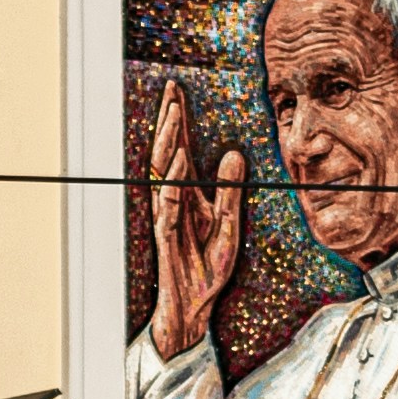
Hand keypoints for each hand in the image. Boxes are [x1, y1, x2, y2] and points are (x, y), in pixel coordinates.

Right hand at [144, 84, 247, 360]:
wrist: (194, 309)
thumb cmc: (206, 269)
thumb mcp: (228, 226)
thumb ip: (230, 192)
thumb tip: (234, 155)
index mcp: (187, 194)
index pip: (181, 150)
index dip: (179, 121)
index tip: (177, 90)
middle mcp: (173, 201)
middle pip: (168, 153)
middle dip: (169, 120)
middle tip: (171, 90)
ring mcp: (167, 217)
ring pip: (163, 173)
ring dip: (169, 143)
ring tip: (174, 115)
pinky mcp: (167, 238)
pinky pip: (168, 206)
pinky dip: (174, 183)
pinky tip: (179, 163)